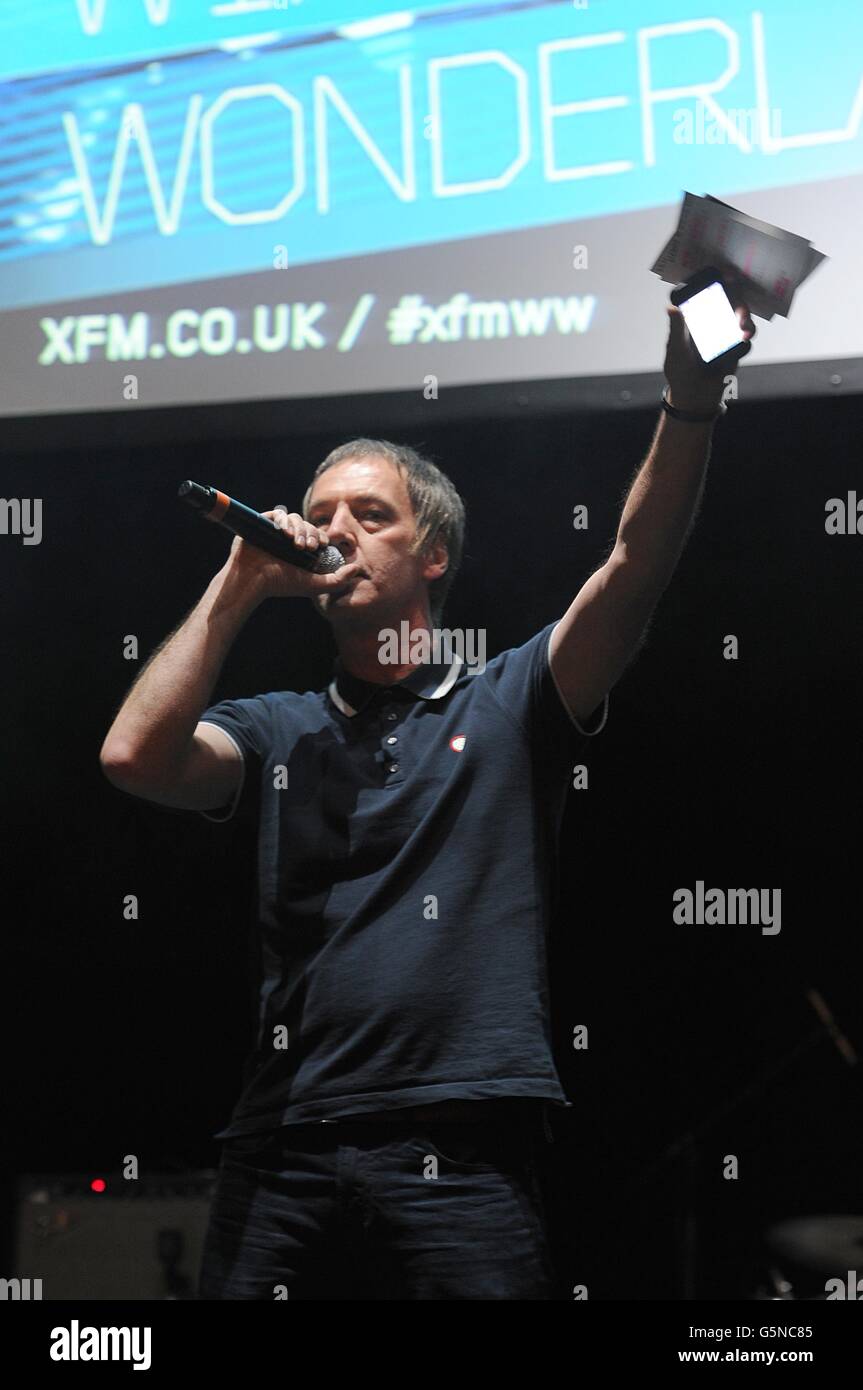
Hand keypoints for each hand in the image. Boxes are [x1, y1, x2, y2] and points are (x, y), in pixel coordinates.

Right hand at [223, 508, 362, 601]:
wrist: (253, 580)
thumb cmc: (281, 584)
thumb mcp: (314, 584)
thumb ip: (338, 580)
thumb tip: (357, 568)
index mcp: (301, 550)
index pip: (317, 535)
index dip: (322, 537)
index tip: (321, 547)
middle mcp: (288, 539)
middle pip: (307, 525)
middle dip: (311, 534)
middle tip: (309, 548)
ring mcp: (275, 530)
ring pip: (295, 518)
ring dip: (300, 529)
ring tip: (297, 545)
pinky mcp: (263, 523)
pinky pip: (279, 514)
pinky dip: (285, 522)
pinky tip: (285, 534)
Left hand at [663, 289, 755, 414]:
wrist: (696, 398)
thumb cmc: (680, 372)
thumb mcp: (676, 349)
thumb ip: (677, 329)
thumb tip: (671, 308)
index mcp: (695, 318)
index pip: (707, 294)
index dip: (716, 282)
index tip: (724, 274)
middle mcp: (712, 321)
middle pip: (729, 300)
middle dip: (736, 295)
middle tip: (737, 295)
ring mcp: (726, 333)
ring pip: (741, 315)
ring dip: (744, 316)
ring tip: (743, 327)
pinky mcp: (737, 346)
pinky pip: (747, 334)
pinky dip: (748, 333)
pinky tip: (744, 337)